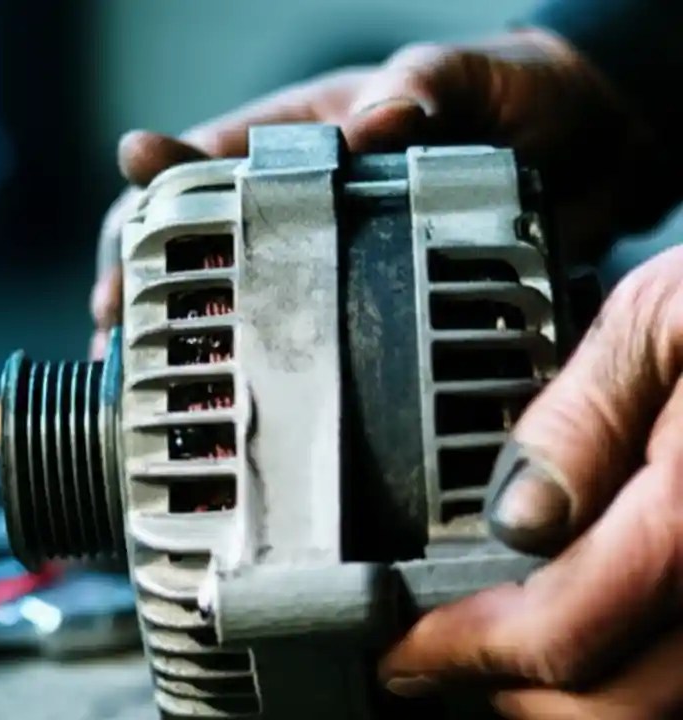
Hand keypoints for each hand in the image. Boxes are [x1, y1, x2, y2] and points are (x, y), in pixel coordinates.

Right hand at [89, 27, 659, 358]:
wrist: (596, 148)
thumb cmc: (514, 93)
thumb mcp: (465, 77)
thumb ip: (421, 87)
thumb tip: (378, 121)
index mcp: (293, 138)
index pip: (187, 177)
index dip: (136, 227)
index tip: (111, 284)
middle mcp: (293, 209)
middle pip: (183, 253)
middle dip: (137, 306)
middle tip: (112, 356)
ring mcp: (326, 264)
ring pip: (230, 309)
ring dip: (185, 355)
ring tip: (153, 406)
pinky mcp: (369, 312)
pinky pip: (305, 350)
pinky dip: (266, 385)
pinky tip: (242, 424)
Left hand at [380, 243, 682, 718]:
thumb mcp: (666, 313)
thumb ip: (586, 412)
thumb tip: (520, 513)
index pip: (574, 623)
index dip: (471, 649)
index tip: (407, 648)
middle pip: (625, 698)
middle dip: (518, 688)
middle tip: (450, 654)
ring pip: (670, 702)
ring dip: (579, 696)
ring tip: (513, 648)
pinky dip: (642, 669)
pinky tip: (596, 630)